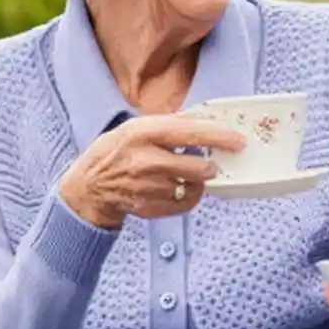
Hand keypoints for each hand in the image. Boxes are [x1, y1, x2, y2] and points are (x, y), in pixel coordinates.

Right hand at [59, 114, 244, 227]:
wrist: (89, 186)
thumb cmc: (118, 150)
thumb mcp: (138, 127)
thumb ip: (171, 125)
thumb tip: (210, 120)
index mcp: (142, 132)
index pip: (189, 133)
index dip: (217, 137)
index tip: (238, 140)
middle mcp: (144, 160)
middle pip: (196, 167)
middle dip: (210, 166)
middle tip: (212, 164)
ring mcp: (146, 187)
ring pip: (192, 187)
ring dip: (197, 181)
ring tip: (187, 175)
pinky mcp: (148, 207)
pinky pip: (184, 204)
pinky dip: (188, 196)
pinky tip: (177, 188)